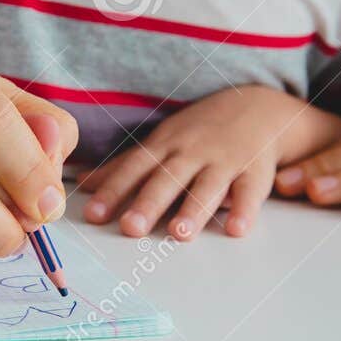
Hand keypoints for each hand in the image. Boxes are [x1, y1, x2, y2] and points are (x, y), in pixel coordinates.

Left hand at [77, 86, 340, 239]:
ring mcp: (224, 160)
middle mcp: (192, 153)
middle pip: (167, 179)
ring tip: (179, 234)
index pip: (134, 169)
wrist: (257, 105)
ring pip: (207, 187)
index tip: (92, 215)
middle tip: (130, 229)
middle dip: (148, 203)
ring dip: (193, 210)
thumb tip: (83, 184)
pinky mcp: (254, 170)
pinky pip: (250, 192)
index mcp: (165, 147)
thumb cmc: (199, 131)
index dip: (113, 191)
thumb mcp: (160, 141)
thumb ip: (124, 167)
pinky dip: (245, 210)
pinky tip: (236, 230)